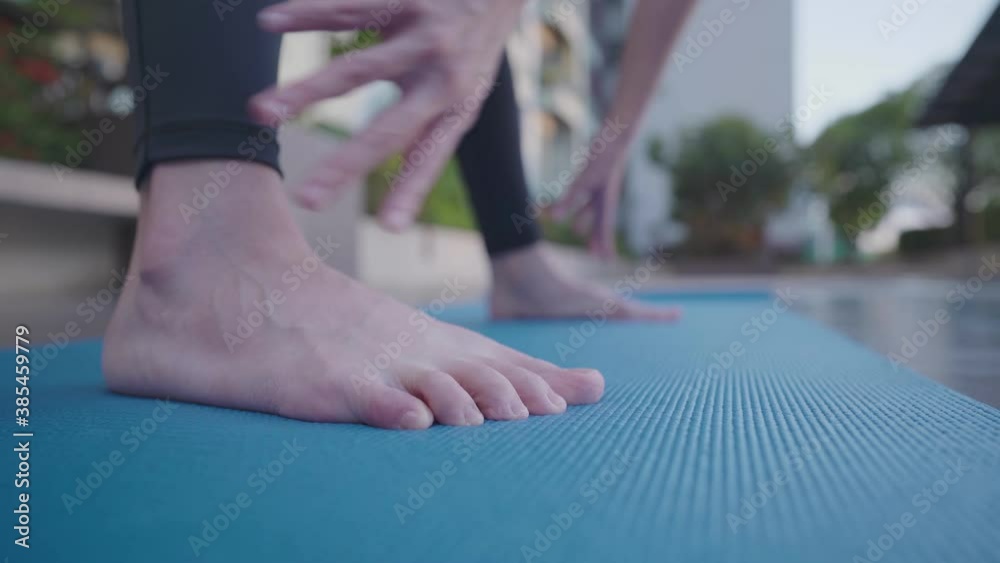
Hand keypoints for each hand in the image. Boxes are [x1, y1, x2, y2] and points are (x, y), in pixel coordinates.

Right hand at [250, 0, 524, 229]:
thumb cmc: (475, 37)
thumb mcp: (468, 86)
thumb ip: (430, 123)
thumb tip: (406, 167)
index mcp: (457, 105)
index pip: (431, 156)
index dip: (411, 190)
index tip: (390, 227)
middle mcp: (442, 77)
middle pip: (387, 129)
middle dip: (345, 168)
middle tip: (307, 200)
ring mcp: (424, 37)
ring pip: (357, 70)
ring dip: (304, 93)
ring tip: (261, 113)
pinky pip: (348, 9)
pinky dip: (307, 14)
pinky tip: (271, 22)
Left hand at [550, 153, 626, 258]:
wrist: (614, 135)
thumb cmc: (602, 156)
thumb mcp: (583, 179)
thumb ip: (569, 199)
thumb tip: (554, 219)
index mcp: (606, 201)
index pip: (605, 229)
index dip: (605, 245)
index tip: (608, 261)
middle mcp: (605, 197)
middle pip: (600, 223)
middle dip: (598, 239)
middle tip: (598, 256)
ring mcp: (601, 188)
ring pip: (592, 211)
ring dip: (586, 222)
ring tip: (580, 235)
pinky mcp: (594, 179)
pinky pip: (586, 197)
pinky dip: (579, 206)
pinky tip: (573, 209)